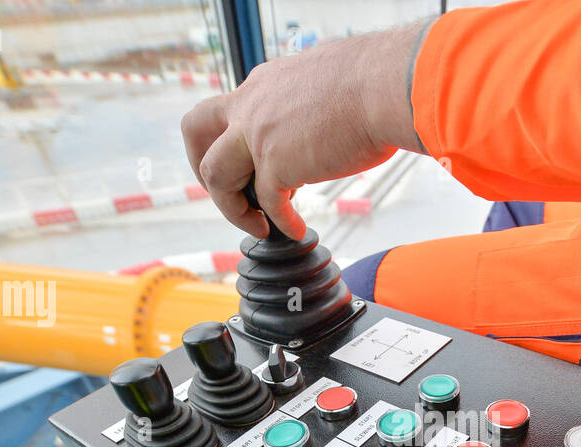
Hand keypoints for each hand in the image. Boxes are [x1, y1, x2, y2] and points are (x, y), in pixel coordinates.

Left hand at [181, 21, 426, 239]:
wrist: (386, 86)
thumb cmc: (374, 83)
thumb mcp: (324, 84)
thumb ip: (306, 106)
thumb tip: (316, 130)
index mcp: (263, 84)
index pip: (226, 110)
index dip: (226, 139)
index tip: (244, 164)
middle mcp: (251, 104)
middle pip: (195, 130)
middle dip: (200, 166)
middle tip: (226, 195)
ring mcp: (258, 134)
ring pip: (215, 175)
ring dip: (233, 208)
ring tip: (260, 226)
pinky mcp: (277, 163)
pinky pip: (267, 204)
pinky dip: (282, 224)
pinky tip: (297, 230)